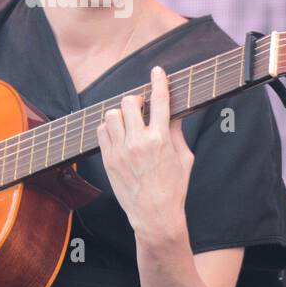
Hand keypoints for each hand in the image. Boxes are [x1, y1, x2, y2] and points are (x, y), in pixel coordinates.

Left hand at [96, 66, 194, 243]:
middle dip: (136, 100)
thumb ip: (177, 131)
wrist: (154, 215)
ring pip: (112, 115)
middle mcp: (139, 142)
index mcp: (161, 139)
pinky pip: (101, 131)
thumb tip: (174, 111)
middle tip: (141, 107)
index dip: (159, 81)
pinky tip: (118, 134)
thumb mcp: (184, 157)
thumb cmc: (174, 187)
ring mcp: (121, 151)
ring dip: (121, 114)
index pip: (160, 100)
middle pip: (129, 102)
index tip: (157, 70)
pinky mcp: (108, 160)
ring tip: (128, 123)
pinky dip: (108, 128)